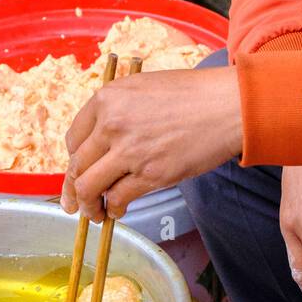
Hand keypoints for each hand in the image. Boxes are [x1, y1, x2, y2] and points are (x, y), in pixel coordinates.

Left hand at [60, 65, 241, 220]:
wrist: (227, 105)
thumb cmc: (192, 94)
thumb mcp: (143, 88)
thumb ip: (117, 111)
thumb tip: (101, 142)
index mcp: (106, 99)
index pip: (74, 138)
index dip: (73, 161)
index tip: (75, 173)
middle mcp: (111, 124)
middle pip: (77, 166)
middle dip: (73, 190)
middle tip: (75, 203)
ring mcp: (130, 150)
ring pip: (89, 187)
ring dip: (88, 206)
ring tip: (95, 213)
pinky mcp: (150, 174)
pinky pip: (119, 198)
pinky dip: (114, 209)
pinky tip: (119, 210)